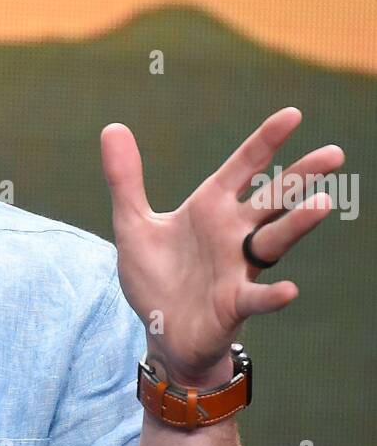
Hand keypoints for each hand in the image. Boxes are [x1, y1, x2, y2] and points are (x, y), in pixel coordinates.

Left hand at [100, 107, 343, 385]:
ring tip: (323, 204)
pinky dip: (272, 296)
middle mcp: (233, 233)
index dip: (265, 141)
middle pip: (273, 198)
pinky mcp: (233, 304)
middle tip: (334, 154)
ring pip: (273, 240)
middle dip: (301, 176)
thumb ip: (125, 180)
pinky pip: (257, 298)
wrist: (158, 330)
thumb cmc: (156, 276)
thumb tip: (112, 128)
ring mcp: (237, 268)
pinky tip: (289, 290)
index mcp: (211, 207)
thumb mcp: (132, 225)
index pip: (244, 167)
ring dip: (297, 224)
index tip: (292, 115)